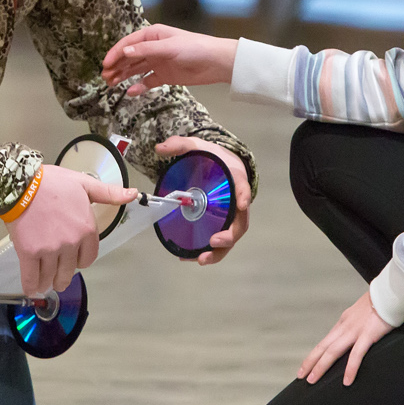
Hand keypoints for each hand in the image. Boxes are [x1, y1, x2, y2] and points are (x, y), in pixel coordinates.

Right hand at [9, 164, 135, 295]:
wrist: (22, 184)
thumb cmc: (52, 182)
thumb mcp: (84, 184)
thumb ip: (109, 193)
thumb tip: (133, 194)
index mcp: (86, 229)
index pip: (89, 258)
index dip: (81, 261)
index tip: (74, 261)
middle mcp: (71, 243)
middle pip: (69, 271)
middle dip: (63, 277)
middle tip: (58, 279)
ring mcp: (50, 250)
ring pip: (51, 276)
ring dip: (48, 283)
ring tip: (45, 284)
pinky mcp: (29, 253)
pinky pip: (31, 276)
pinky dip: (32, 285)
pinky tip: (32, 288)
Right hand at [101, 26, 237, 94]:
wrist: (216, 62)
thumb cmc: (194, 48)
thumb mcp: (169, 47)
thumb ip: (146, 50)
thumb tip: (124, 52)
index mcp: (153, 35)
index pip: (128, 43)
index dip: (115, 53)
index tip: (105, 65)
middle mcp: (153, 48)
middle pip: (129, 57)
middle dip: (116, 66)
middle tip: (105, 78)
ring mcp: (158, 62)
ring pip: (135, 69)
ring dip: (123, 76)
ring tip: (111, 85)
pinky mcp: (165, 76)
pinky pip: (147, 81)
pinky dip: (139, 86)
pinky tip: (130, 92)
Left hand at [155, 136, 250, 265]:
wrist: (223, 165)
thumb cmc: (213, 157)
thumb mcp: (197, 146)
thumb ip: (180, 145)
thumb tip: (159, 148)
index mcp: (235, 179)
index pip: (243, 188)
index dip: (243, 196)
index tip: (241, 203)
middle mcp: (238, 202)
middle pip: (240, 223)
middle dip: (228, 236)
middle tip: (213, 242)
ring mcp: (230, 216)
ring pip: (230, 237)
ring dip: (218, 252)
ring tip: (201, 259)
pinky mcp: (221, 225)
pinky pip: (219, 242)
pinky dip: (207, 252)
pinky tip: (188, 256)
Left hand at [297, 291, 393, 385]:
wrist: (390, 292)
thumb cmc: (381, 302)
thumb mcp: (363, 312)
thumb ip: (357, 323)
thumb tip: (357, 332)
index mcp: (344, 322)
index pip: (326, 341)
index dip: (315, 354)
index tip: (308, 364)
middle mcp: (345, 326)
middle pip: (323, 347)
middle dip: (310, 362)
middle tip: (300, 375)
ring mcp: (355, 331)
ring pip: (332, 351)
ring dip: (321, 366)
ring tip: (312, 379)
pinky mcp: (367, 335)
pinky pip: (356, 355)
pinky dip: (350, 369)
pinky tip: (346, 381)